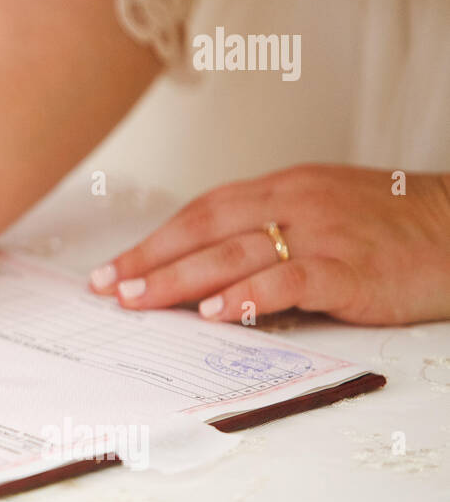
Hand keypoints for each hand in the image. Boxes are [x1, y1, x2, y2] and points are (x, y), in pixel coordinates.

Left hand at [89, 165, 449, 324]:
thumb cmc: (393, 226)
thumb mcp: (322, 212)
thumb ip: (269, 232)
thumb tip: (209, 270)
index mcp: (283, 189)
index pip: (202, 212)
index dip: (154, 241)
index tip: (113, 269)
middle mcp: (295, 203)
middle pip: (205, 228)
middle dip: (150, 260)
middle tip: (108, 287)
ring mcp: (322, 233)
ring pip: (235, 252)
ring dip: (179, 278)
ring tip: (139, 300)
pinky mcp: (351, 268)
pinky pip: (290, 279)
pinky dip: (249, 295)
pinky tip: (215, 312)